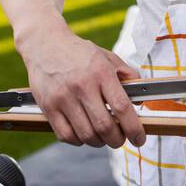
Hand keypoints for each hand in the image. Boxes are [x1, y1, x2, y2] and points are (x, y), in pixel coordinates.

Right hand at [22, 30, 144, 148]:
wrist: (45, 43)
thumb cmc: (78, 52)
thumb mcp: (107, 57)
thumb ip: (126, 76)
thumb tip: (140, 100)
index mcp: (101, 72)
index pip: (122, 107)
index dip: (134, 128)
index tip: (139, 138)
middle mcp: (82, 86)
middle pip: (104, 126)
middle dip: (117, 140)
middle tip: (120, 139)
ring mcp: (63, 98)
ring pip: (86, 135)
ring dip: (99, 142)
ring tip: (102, 136)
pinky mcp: (48, 107)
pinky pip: (66, 135)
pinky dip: (78, 140)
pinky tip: (83, 132)